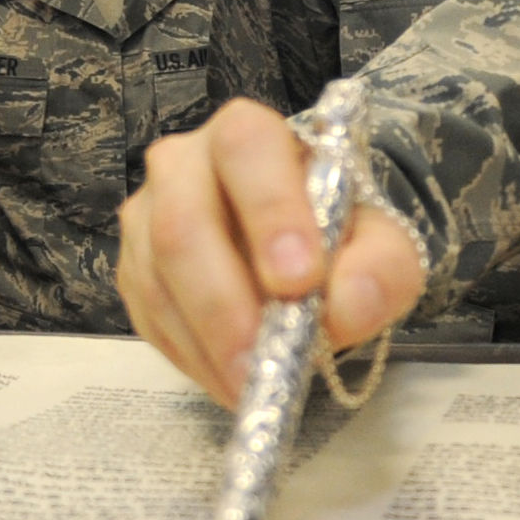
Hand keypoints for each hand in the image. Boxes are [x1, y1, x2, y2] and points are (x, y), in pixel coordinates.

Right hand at [120, 98, 425, 408]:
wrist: (306, 248)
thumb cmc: (340, 233)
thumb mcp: (385, 245)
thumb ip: (380, 268)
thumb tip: (347, 307)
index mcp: (250, 134)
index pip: (246, 151)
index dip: (269, 214)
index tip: (299, 281)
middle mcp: (183, 163)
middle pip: (181, 225)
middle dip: (222, 305)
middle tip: (262, 361)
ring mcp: (147, 215)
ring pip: (156, 280)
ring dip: (206, 344)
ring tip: (254, 384)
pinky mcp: (134, 270)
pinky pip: (147, 317)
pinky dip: (190, 358)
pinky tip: (229, 379)